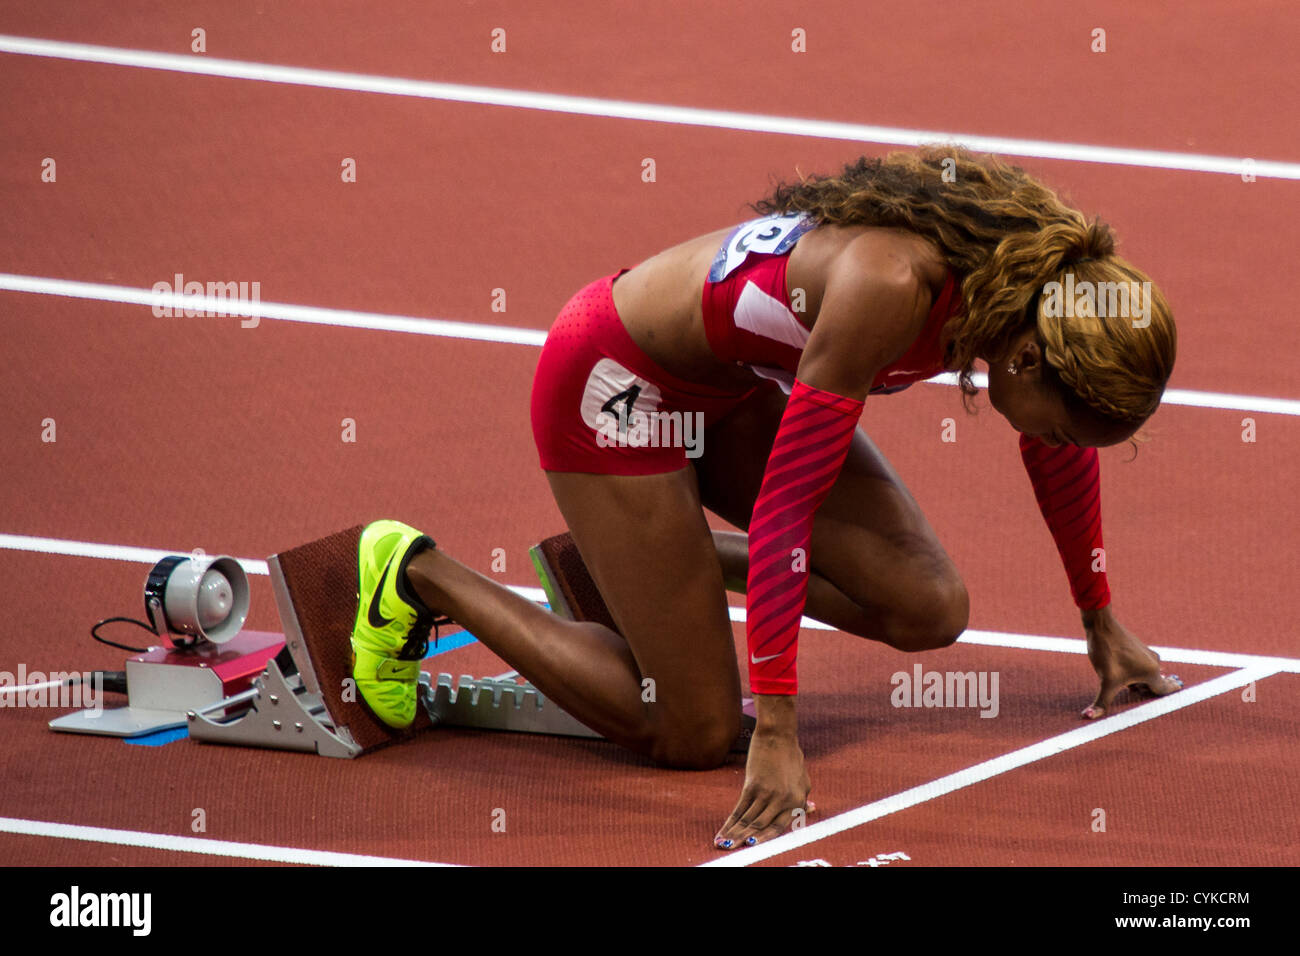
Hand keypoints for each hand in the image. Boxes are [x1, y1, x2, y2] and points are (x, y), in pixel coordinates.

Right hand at [714, 695, 812, 848]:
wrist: (778, 734)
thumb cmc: (791, 756)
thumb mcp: (803, 779)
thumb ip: (803, 798)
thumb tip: (811, 810)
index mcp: (796, 801)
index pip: (777, 828)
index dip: (763, 840)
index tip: (751, 848)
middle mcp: (782, 801)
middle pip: (760, 827)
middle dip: (744, 841)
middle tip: (731, 852)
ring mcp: (767, 793)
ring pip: (748, 821)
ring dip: (734, 835)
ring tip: (722, 845)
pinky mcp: (752, 785)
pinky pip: (740, 809)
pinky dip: (730, 822)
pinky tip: (722, 832)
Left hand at [1080, 605, 1182, 719]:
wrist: (1101, 626)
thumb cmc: (1107, 652)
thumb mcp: (1105, 681)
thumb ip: (1101, 702)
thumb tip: (1087, 716)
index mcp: (1151, 672)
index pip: (1163, 689)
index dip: (1170, 693)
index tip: (1182, 691)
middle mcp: (1154, 662)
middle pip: (1152, 684)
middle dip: (1143, 691)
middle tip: (1132, 693)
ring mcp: (1146, 653)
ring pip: (1145, 674)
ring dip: (1137, 682)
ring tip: (1123, 684)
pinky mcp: (1137, 647)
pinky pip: (1139, 665)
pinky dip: (1133, 672)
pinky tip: (1120, 671)